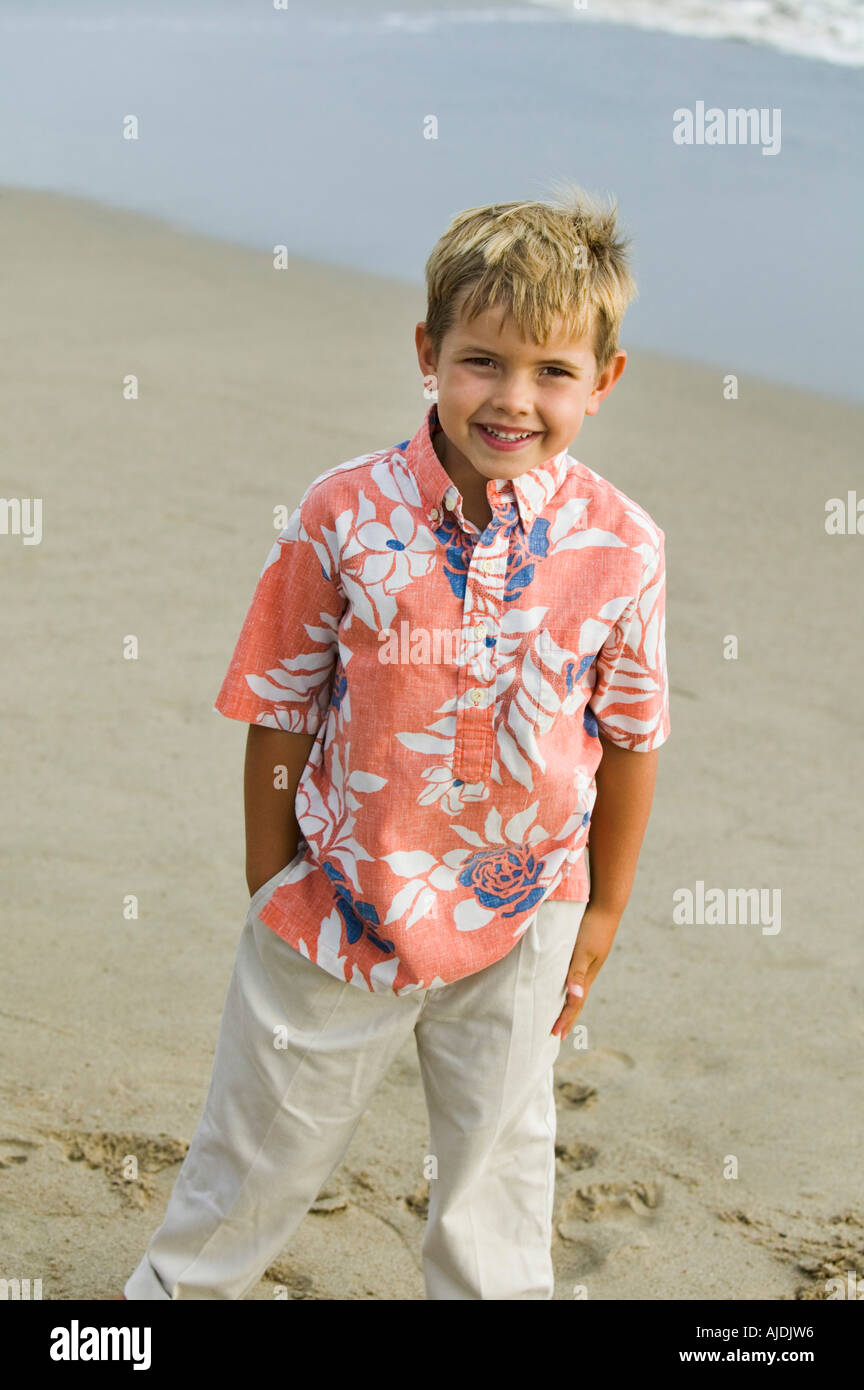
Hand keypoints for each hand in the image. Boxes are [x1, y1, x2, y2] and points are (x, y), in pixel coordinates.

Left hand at [551, 903, 620, 1039]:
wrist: (605, 904)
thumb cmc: (592, 927)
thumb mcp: (583, 951)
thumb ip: (577, 972)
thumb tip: (575, 997)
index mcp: (587, 975)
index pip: (575, 1003)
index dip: (565, 1019)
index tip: (556, 1035)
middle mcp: (587, 971)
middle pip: (576, 999)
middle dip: (567, 1016)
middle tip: (557, 1033)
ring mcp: (586, 961)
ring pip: (574, 987)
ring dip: (566, 1002)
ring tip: (559, 1012)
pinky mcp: (582, 950)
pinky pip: (572, 974)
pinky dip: (566, 984)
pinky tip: (561, 981)